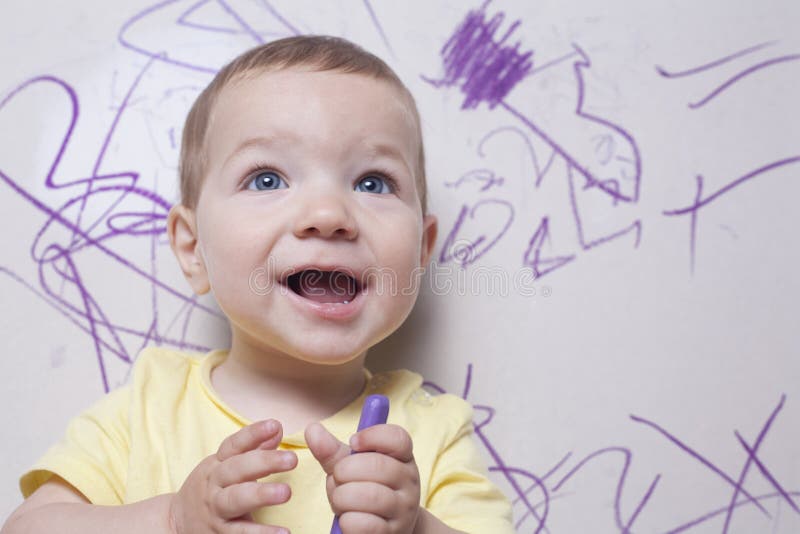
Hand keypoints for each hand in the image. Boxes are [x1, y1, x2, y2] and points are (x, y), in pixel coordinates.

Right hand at [169, 419, 296, 533]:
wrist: (176, 522)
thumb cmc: (211, 488)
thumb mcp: (225, 465)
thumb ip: (253, 448)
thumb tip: (277, 428)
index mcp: (217, 464)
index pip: (234, 445)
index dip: (254, 434)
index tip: (275, 425)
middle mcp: (214, 484)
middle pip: (237, 469)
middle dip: (264, 462)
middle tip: (292, 459)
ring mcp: (216, 509)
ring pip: (236, 500)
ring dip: (261, 495)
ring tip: (286, 492)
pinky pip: (240, 533)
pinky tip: (282, 533)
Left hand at [305, 422, 420, 533]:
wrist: (386, 529)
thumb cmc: (365, 489)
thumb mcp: (352, 467)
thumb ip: (332, 450)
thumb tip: (312, 429)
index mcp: (402, 457)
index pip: (398, 438)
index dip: (373, 436)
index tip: (353, 441)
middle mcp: (409, 481)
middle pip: (377, 466)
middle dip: (345, 471)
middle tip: (338, 478)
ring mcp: (404, 509)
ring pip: (370, 496)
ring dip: (342, 497)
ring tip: (339, 500)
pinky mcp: (392, 533)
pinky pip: (363, 524)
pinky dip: (346, 520)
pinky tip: (346, 518)